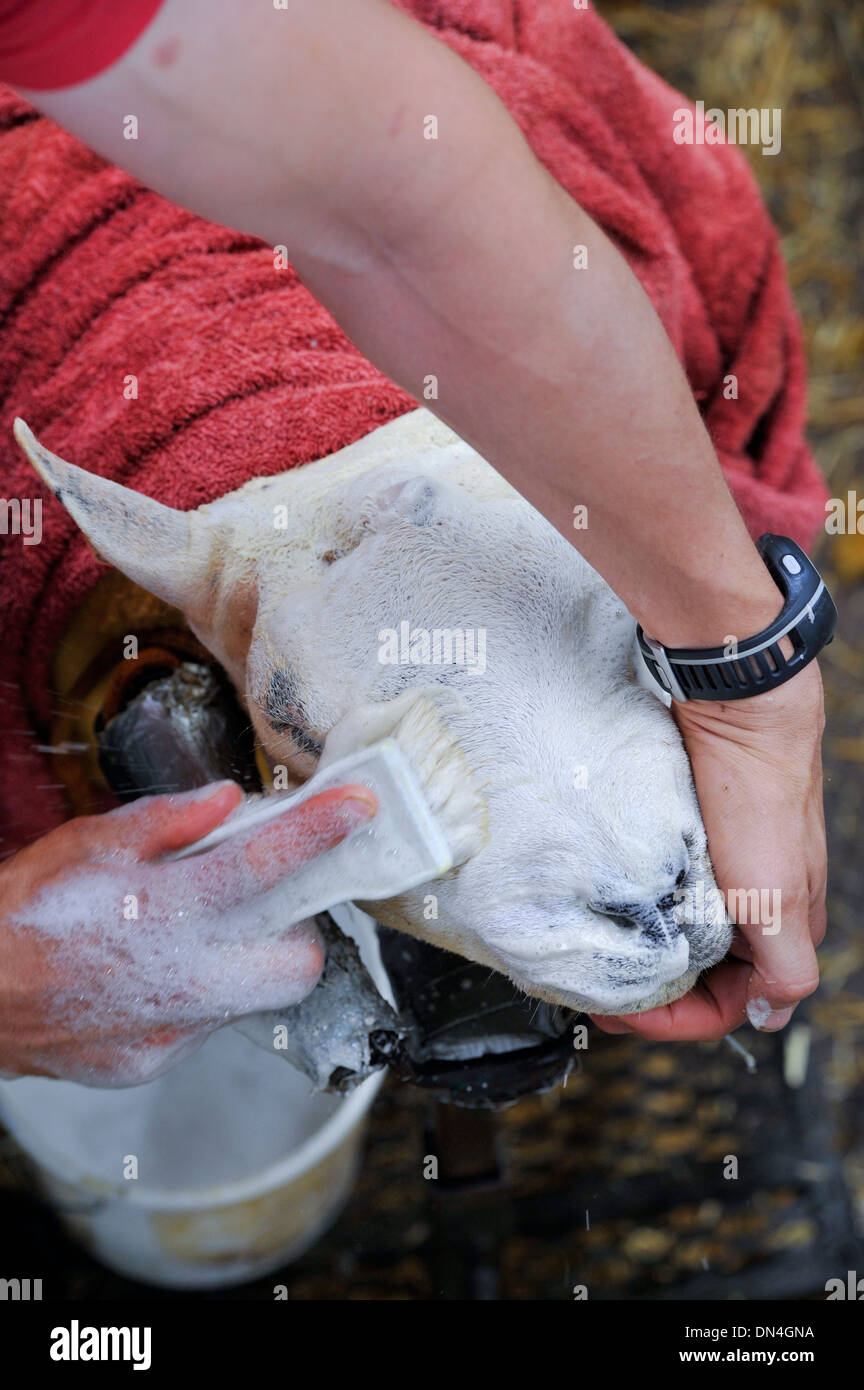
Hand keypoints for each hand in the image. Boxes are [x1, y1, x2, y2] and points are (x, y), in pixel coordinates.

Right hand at [0, 780, 375, 1084]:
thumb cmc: (24, 912)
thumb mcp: (88, 843)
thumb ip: (165, 822)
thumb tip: (226, 799)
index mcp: (162, 910)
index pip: (264, 864)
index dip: (319, 831)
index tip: (358, 808)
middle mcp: (178, 977)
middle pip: (297, 962)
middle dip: (302, 929)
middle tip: (272, 900)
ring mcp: (169, 1029)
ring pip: (254, 998)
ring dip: (248, 960)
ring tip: (201, 934)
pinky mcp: (152, 1062)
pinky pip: (205, 1024)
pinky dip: (200, 993)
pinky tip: (157, 973)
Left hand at [591, 663, 825, 1040]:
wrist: (737, 710)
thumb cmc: (761, 799)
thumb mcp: (778, 898)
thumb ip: (785, 967)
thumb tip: (776, 1016)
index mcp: (782, 931)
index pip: (728, 1005)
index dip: (675, 1020)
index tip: (623, 1013)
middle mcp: (756, 906)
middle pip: (700, 974)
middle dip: (651, 991)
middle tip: (597, 993)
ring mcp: (724, 871)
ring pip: (681, 935)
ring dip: (644, 953)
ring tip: (599, 956)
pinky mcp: (696, 839)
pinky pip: (667, 892)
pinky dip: (641, 910)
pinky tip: (613, 910)